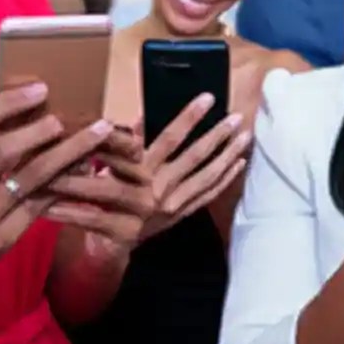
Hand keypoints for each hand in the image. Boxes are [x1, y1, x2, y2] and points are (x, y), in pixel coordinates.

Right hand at [0, 83, 116, 292]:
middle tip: (67, 117)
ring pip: (32, 178)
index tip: (39, 89)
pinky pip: (40, 204)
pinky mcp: (3, 237)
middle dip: (41, 130)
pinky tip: (85, 169)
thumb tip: (22, 107)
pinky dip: (64, 183)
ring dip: (66, 154)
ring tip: (91, 136)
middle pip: (5, 151)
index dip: (6, 103)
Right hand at [44, 93, 250, 253]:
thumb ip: (124, 145)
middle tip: (237, 116)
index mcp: (142, 173)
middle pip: (197, 156)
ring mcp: (175, 204)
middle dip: (218, 135)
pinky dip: (225, 179)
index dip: (189, 117)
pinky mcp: (182, 214)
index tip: (208, 98)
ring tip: (245, 136)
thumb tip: (140, 119)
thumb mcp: (104, 170)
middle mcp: (162, 188)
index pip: (170, 138)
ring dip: (228, 154)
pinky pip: (209, 195)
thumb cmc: (98, 202)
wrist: (104, 244)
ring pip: (209, 175)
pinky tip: (239, 164)